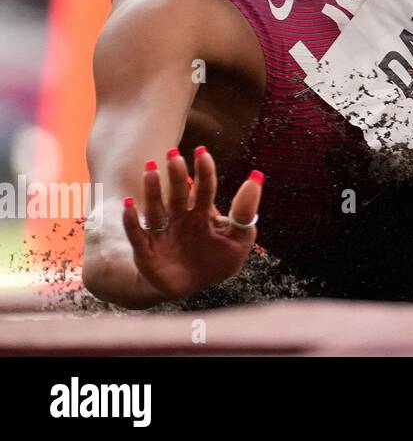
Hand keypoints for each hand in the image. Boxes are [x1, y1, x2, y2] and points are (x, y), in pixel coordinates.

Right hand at [121, 147, 263, 300]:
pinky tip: (129, 206)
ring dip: (152, 190)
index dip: (203, 170)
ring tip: (150, 170)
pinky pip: (138, 234)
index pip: (204, 188)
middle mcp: (180, 219)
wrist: (193, 289)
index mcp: (202, 213)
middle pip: (177, 193)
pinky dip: (132, 221)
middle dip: (176, 175)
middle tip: (173, 154)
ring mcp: (162, 233)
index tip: (201, 150)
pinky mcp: (146, 251)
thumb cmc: (217, 260)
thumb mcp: (239, 238)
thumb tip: (257, 175)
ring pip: (156, 208)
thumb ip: (245, 211)